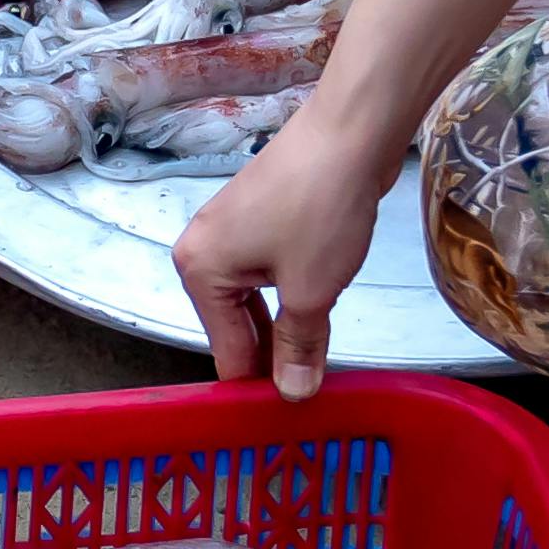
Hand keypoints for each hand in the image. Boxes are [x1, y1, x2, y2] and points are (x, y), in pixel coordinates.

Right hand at [173, 103, 411, 402]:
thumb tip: (293, 395)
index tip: (289, 418)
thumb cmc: (321, 207)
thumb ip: (299, 347)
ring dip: (287, 329)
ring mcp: (231, 230)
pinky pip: (269, 275)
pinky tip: (318, 318)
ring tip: (318, 363)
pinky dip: (291, 298)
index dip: (259, 387)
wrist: (350, 130)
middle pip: (236, 327)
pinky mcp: (261, 217)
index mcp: (198, 270)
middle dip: (272, 358)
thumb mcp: (311, 290)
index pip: (226, 352)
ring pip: (256, 302)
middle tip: (311, 395)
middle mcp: (202, 250)